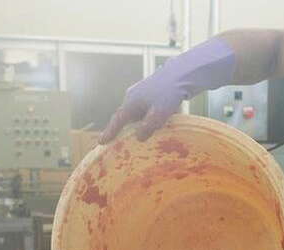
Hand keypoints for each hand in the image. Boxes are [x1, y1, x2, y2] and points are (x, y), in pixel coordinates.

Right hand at [100, 38, 234, 143]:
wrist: (182, 74)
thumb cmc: (168, 95)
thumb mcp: (157, 116)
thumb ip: (146, 128)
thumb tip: (138, 137)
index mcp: (131, 102)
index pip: (117, 121)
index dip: (110, 132)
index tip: (101, 142)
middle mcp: (133, 95)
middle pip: (127, 116)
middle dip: (124, 127)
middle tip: (118, 138)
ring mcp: (143, 91)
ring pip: (138, 111)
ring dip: (141, 121)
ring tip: (146, 130)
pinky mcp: (153, 90)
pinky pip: (147, 107)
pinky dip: (149, 115)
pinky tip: (159, 118)